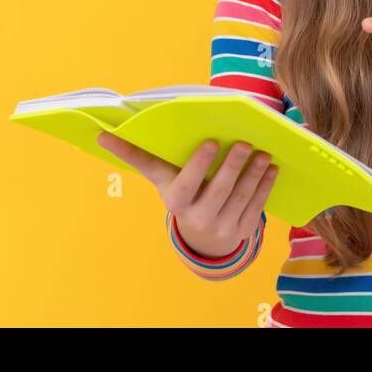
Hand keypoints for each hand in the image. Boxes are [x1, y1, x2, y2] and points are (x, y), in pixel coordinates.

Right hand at [97, 132, 277, 257]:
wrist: (202, 235)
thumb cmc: (181, 192)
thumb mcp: (162, 178)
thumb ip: (137, 156)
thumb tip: (101, 136)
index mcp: (177, 202)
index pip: (187, 183)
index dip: (200, 164)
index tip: (212, 141)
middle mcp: (197, 218)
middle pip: (219, 190)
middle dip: (233, 166)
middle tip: (244, 142)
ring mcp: (222, 228)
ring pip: (241, 198)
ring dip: (254, 174)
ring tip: (263, 153)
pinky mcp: (242, 231)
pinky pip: (256, 207)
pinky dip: (265, 187)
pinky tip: (271, 169)